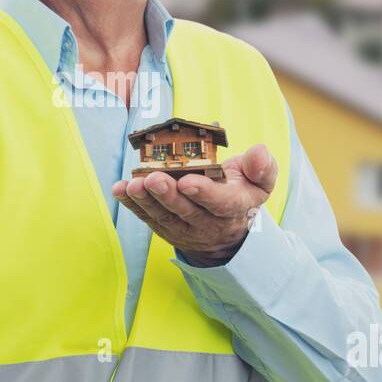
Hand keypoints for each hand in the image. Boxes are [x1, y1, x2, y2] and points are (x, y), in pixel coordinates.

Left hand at [111, 144, 277, 265]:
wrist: (227, 229)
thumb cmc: (240, 193)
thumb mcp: (259, 182)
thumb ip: (262, 168)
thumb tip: (260, 151)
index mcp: (233, 207)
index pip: (219, 203)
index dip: (203, 192)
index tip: (187, 181)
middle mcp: (207, 222)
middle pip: (185, 210)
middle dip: (167, 195)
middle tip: (152, 178)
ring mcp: (184, 228)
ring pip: (163, 215)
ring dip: (146, 201)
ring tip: (132, 185)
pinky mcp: (165, 228)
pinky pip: (148, 218)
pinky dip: (132, 205)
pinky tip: (119, 190)